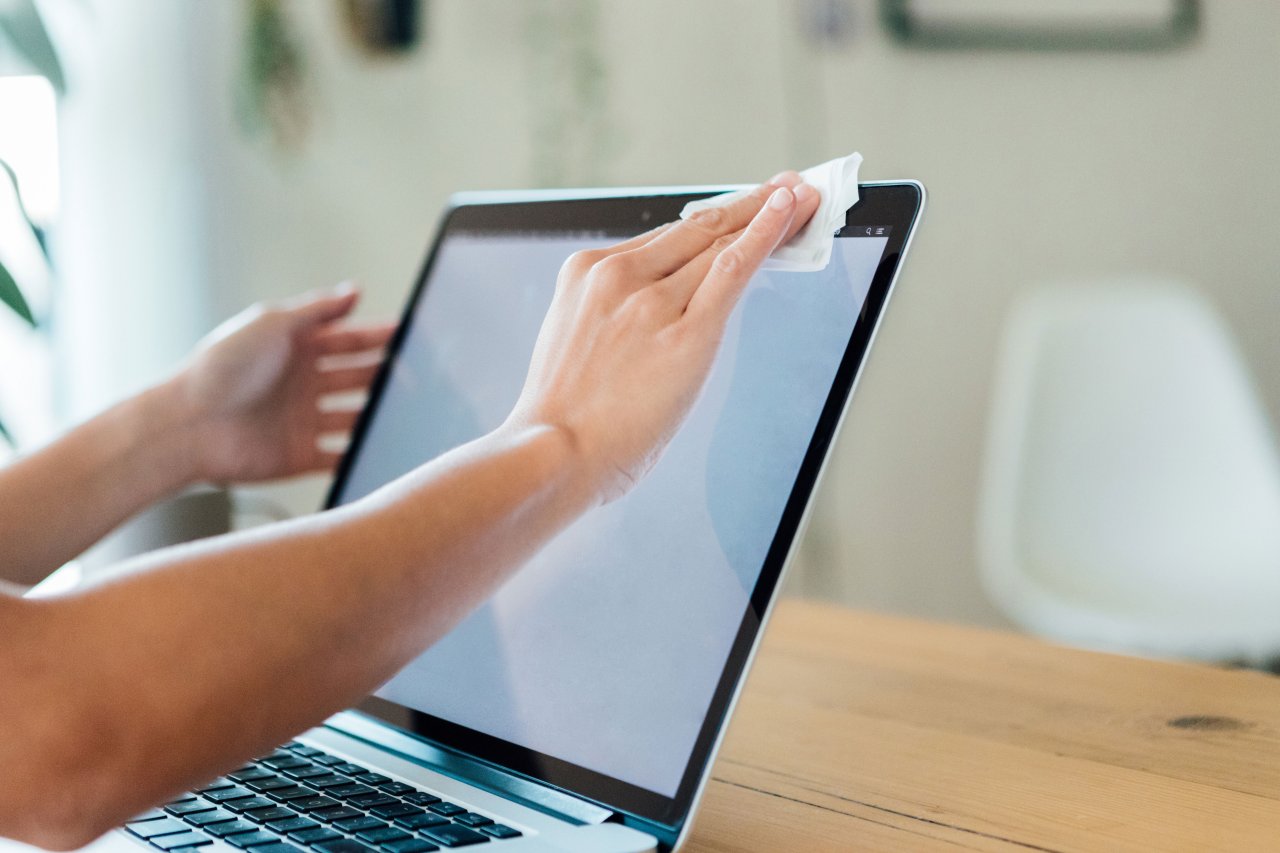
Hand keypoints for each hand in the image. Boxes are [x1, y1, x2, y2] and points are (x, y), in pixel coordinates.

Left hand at [176, 284, 395, 483]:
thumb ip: (318, 309)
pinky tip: (382, 448)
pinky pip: (340, 456)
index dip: (380, 337)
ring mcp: (304, 420)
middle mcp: (303, 383)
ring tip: (407, 412)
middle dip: (388, 375)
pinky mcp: (301, 455)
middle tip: (420, 376)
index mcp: (297, 349)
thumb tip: (357, 290)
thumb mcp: (272, 322)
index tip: (411, 335)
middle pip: (359, 378)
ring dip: (380, 415)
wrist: (187, 425)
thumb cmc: (220, 368)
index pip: (350, 341)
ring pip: (357, 417)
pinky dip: (361, 454)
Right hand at [506, 172, 820, 502]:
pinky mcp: (686, 332)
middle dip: (748, 204)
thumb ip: (616, 321)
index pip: (665, 237)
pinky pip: (734, 269)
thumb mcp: (577, 344)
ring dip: (769, 214)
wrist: (551, 455)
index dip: (711, 220)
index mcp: (586, 274)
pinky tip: (790, 213)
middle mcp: (619, 274)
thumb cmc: (563, 419)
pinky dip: (766, 234)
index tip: (738, 206)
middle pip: (698, 228)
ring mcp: (652, 300)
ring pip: (721, 243)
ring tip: (803, 198)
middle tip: (786, 187)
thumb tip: (659, 326)